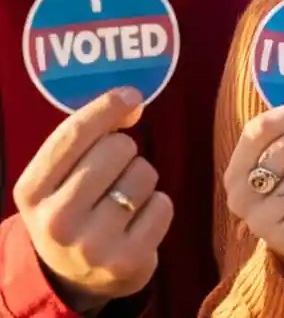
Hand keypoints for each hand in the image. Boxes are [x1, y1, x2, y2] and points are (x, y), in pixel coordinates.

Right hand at [13, 88, 172, 311]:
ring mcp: (92, 243)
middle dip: (125, 151)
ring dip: (142, 179)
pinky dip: (157, 206)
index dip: (107, 107)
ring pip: (144, 174)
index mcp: (32, 191)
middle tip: (115, 171)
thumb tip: (131, 100)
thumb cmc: (74, 208)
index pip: (73, 135)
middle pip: (117, 149)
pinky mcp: (128, 259)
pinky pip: (163, 204)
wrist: (78, 277)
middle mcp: (57, 220)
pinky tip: (138, 221)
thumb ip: (87, 136)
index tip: (130, 95)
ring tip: (124, 200)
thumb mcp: (60, 177)